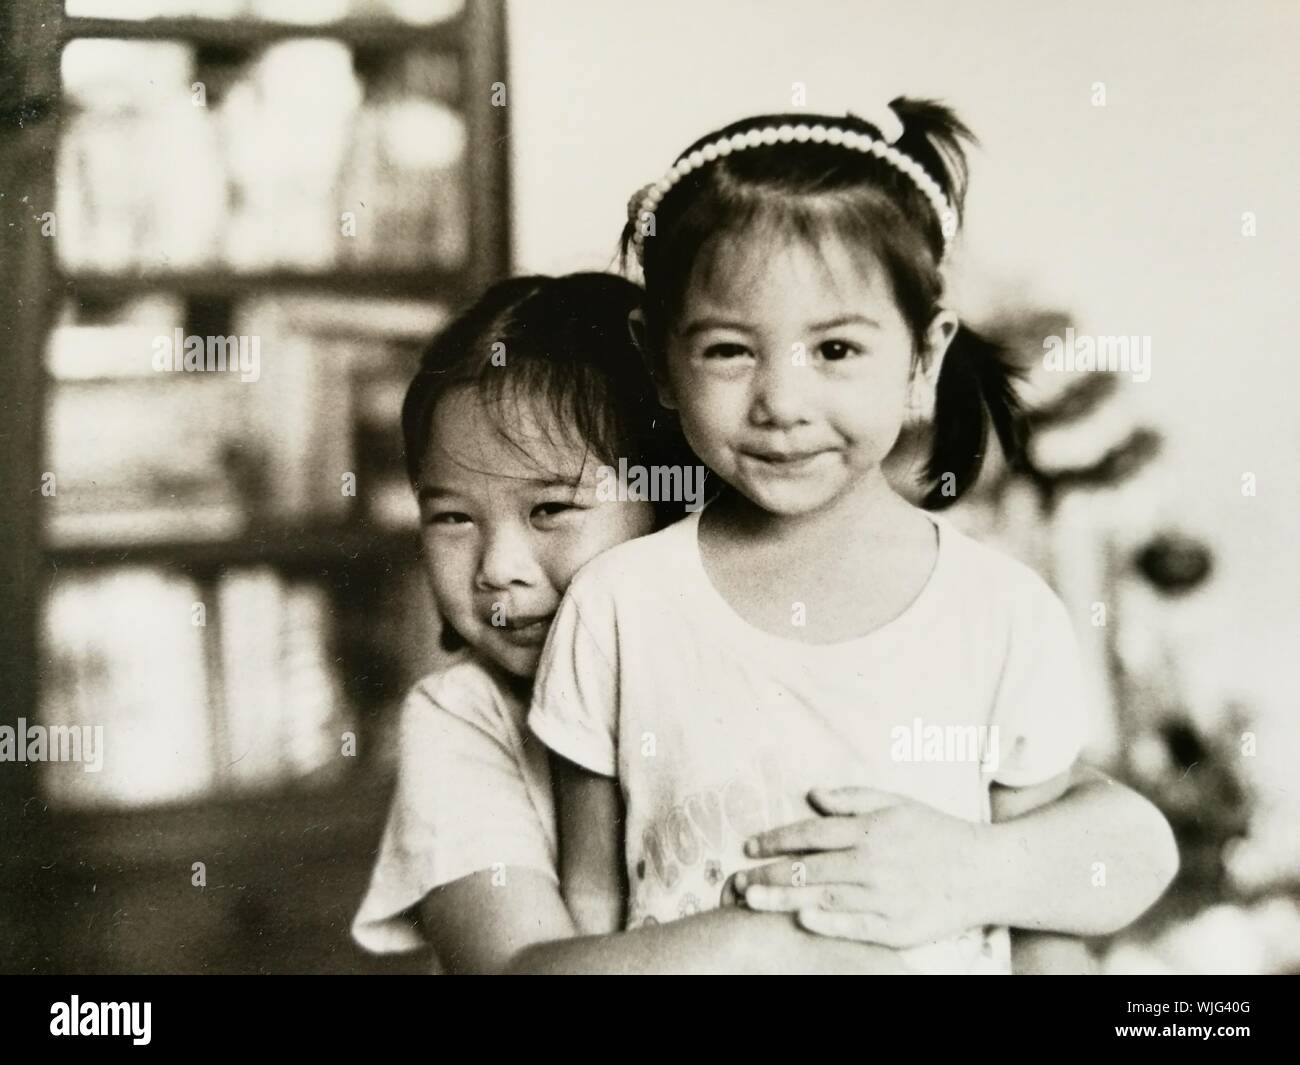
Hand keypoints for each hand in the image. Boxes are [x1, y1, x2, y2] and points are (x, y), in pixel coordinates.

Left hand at [733, 786, 989, 947]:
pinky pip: (853, 926)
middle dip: (769, 873)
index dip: (776, 839)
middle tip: (737, 880)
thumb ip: (853, 798)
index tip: (750, 844)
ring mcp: (884, 898)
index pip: (811, 833)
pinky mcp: (896, 928)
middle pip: (809, 869)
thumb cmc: (936, 832)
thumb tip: (813, 794)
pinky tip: (799, 919)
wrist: (985, 872)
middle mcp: (872, 863)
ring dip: (783, 899)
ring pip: (823, 898)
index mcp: (870, 830)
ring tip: (752, 900)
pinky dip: (825, 923)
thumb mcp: (896, 803)